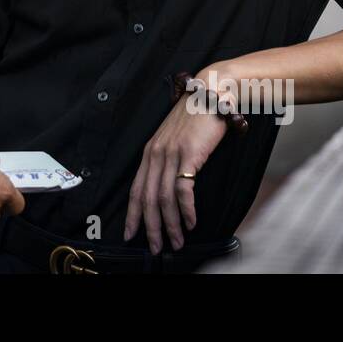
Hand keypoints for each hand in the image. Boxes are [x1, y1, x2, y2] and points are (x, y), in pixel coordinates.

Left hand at [124, 83, 228, 253]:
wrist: (212, 93)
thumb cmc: (197, 118)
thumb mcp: (175, 139)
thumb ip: (168, 160)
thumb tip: (169, 189)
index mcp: (150, 152)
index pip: (135, 189)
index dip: (132, 214)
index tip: (130, 234)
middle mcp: (156, 154)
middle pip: (147, 199)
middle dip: (150, 227)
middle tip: (156, 248)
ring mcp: (171, 154)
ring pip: (163, 199)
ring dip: (170, 225)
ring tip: (176, 242)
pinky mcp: (189, 154)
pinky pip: (183, 190)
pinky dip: (186, 210)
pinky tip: (191, 222)